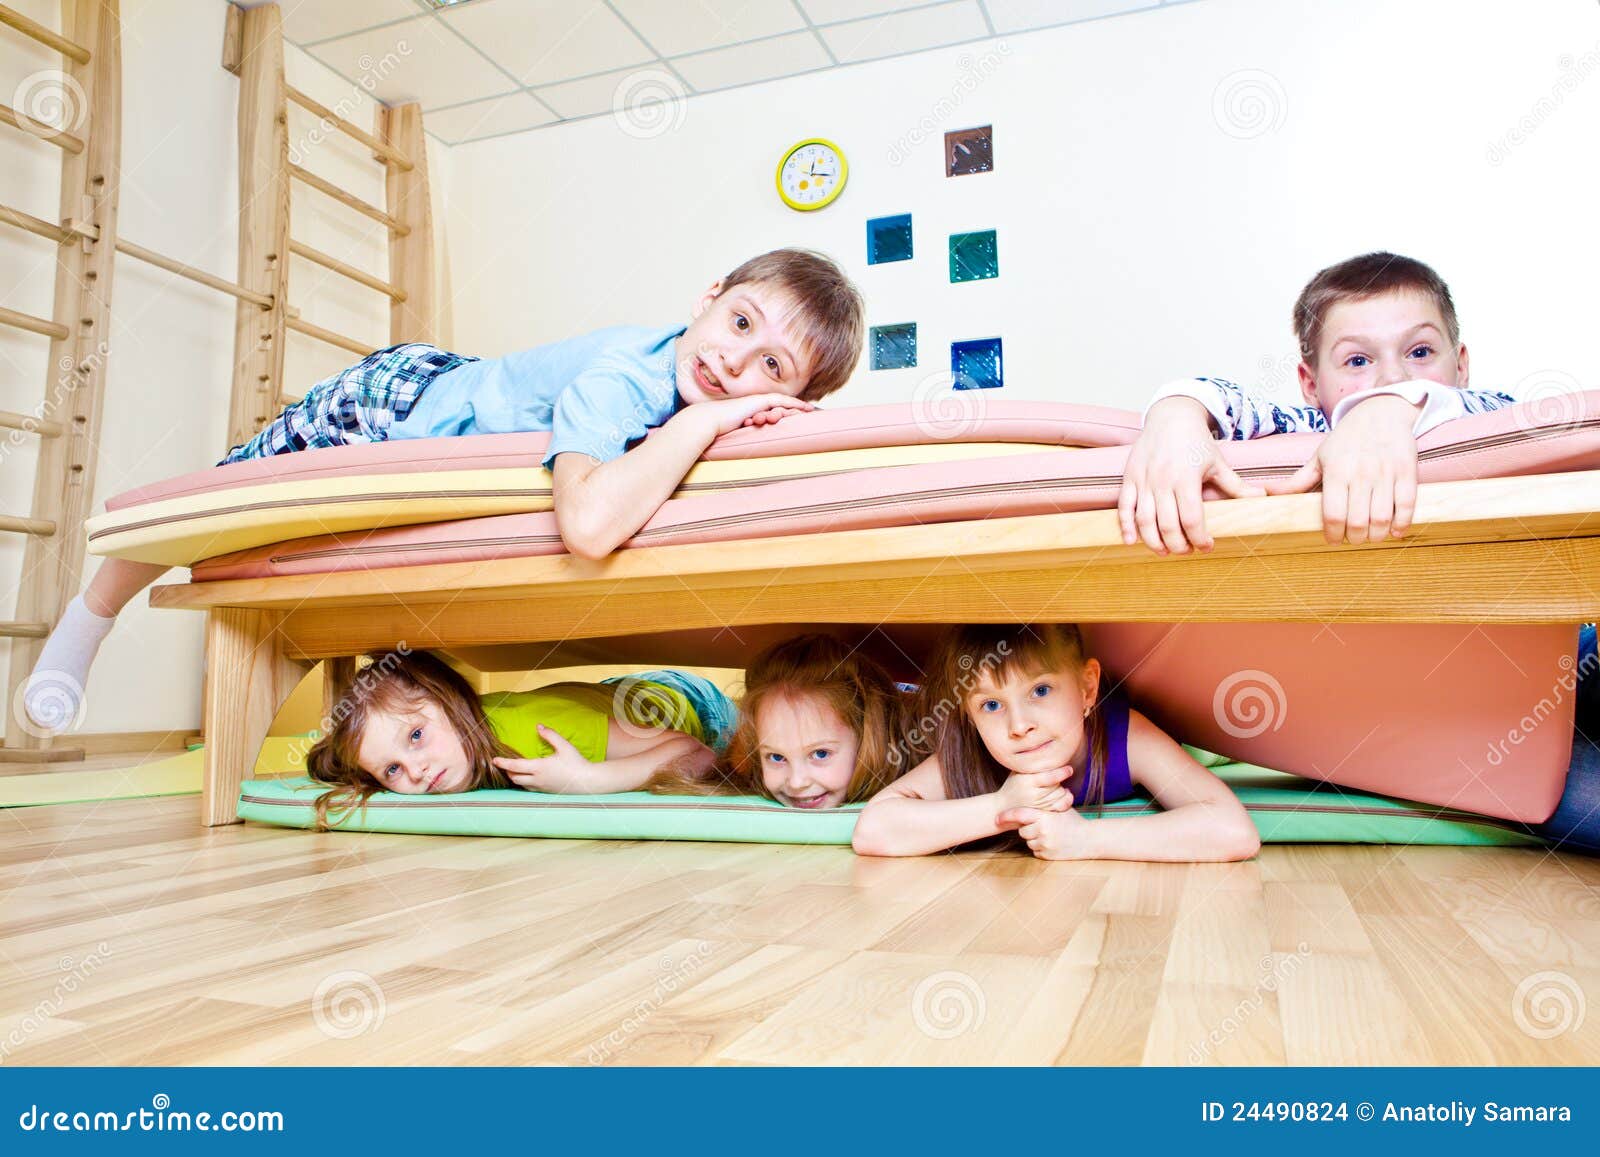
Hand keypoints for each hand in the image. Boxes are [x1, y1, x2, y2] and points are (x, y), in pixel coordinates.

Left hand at [492, 725, 598, 792]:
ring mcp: (541, 787)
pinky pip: (529, 788)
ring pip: (521, 784)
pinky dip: (524, 782)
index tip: (494, 760)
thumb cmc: (576, 763)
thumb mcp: (564, 746)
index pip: (515, 766)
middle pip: (514, 777)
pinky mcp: (546, 792)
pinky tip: (528, 777)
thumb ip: (550, 735)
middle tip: (504, 763)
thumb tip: (539, 726)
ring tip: (514, 770)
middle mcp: (537, 779)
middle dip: (508, 771)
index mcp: (539, 767)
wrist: (587, 781)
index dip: (503, 763)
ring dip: (515, 777)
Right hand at [694, 393, 813, 437]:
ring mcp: (755, 402)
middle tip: (812, 413)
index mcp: (748, 413)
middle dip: (795, 409)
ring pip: (781, 404)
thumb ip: (743, 440)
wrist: (707, 422)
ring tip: (810, 412)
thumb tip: (747, 458)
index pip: (770, 411)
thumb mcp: (734, 437)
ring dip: (795, 408)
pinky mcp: (758, 401)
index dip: (785, 413)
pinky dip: (793, 403)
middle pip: (779, 406)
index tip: (799, 418)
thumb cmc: (716, 433)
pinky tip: (804, 408)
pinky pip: (780, 401)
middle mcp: (753, 406)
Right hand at [993, 765, 1073, 812]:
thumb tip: (1050, 750)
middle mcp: (1032, 794)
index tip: (1069, 769)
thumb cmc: (1013, 785)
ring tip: (1053, 786)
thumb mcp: (1018, 771)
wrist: (1003, 806)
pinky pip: (1061, 806)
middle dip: (1059, 780)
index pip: (1050, 777)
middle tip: (1055, 777)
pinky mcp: (1042, 813)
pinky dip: (1066, 800)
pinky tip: (1063, 795)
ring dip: (1061, 789)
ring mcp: (1038, 805)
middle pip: (1057, 785)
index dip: (1062, 772)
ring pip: (1060, 795)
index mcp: (1026, 781)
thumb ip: (1032, 763)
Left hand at [995, 806, 1091, 859]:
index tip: (996, 818)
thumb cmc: (1073, 821)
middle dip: (1029, 828)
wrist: (1089, 839)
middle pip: (1023, 830)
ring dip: (1035, 838)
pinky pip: (1035, 851)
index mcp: (1044, 817)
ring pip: (1028, 841)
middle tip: (1043, 825)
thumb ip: (1045, 804)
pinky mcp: (1047, 856)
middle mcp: (1042, 831)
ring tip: (1051, 834)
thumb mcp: (1060, 808)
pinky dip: (1041, 847)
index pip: (1020, 815)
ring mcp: (1044, 845)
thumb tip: (1030, 792)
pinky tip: (1053, 843)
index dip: (1007, 816)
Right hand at [1119, 397, 1263, 554]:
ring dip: (1153, 541)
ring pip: (1144, 520)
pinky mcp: (1130, 478)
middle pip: (1168, 525)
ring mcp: (1144, 480)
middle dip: (1178, 545)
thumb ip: (1236, 485)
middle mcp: (1163, 481)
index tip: (1207, 546)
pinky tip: (1131, 541)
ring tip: (1165, 551)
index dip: (1199, 538)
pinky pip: (1124, 507)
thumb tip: (1261, 497)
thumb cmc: (1196, 441)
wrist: (1171, 416)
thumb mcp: (1218, 463)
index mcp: (1186, 478)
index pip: (1191, 518)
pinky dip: (1126, 526)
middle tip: (1187, 551)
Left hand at [1264, 393, 1420, 544]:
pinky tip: (1394, 530)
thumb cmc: (1346, 439)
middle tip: (1352, 538)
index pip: (1332, 514)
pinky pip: (1407, 506)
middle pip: (1357, 522)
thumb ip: (1297, 481)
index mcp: (1336, 472)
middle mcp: (1361, 473)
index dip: (1332, 534)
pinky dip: (1402, 524)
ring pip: (1382, 518)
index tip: (1333, 539)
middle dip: (1354, 538)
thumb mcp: (1319, 457)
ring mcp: (1386, 473)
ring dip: (1376, 535)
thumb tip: (1268, 494)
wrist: (1381, 412)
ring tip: (1370, 535)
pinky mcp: (1408, 472)